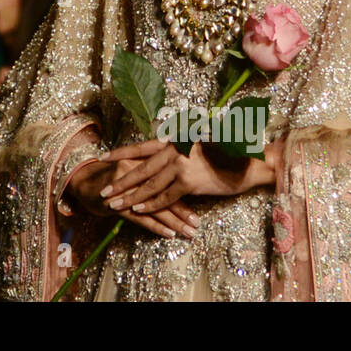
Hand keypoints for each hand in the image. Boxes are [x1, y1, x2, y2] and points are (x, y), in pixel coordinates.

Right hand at [67, 157, 199, 238]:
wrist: (80, 178)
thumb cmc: (109, 174)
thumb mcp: (132, 165)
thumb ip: (151, 167)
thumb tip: (176, 172)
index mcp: (142, 161)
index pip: (168, 177)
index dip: (185, 190)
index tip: (202, 201)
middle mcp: (136, 173)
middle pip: (165, 193)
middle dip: (184, 211)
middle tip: (199, 223)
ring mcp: (126, 190)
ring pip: (155, 208)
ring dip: (175, 221)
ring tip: (190, 232)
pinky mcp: (116, 204)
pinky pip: (140, 218)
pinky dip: (156, 226)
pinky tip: (169, 234)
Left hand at [100, 140, 254, 214]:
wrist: (247, 162)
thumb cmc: (223, 155)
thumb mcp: (195, 146)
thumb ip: (176, 151)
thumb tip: (158, 159)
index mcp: (173, 140)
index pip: (140, 147)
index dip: (120, 153)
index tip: (102, 157)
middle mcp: (174, 150)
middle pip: (140, 168)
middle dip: (120, 181)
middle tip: (104, 191)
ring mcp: (181, 165)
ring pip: (149, 184)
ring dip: (131, 196)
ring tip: (115, 204)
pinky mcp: (190, 181)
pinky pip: (165, 196)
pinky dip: (151, 204)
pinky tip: (139, 210)